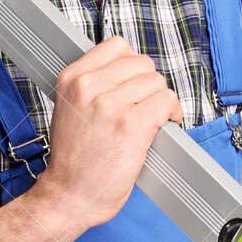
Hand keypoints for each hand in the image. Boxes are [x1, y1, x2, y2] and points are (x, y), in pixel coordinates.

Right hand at [35, 36, 182, 231]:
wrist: (69, 195)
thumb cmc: (73, 159)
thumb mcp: (68, 109)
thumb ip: (93, 85)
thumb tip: (128, 71)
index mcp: (72, 79)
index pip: (117, 46)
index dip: (132, 66)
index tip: (134, 83)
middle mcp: (89, 87)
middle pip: (142, 64)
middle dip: (149, 86)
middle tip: (145, 107)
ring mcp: (111, 105)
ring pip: (157, 83)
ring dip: (161, 101)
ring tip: (153, 119)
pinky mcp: (132, 125)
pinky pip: (167, 101)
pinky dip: (172, 113)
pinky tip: (165, 125)